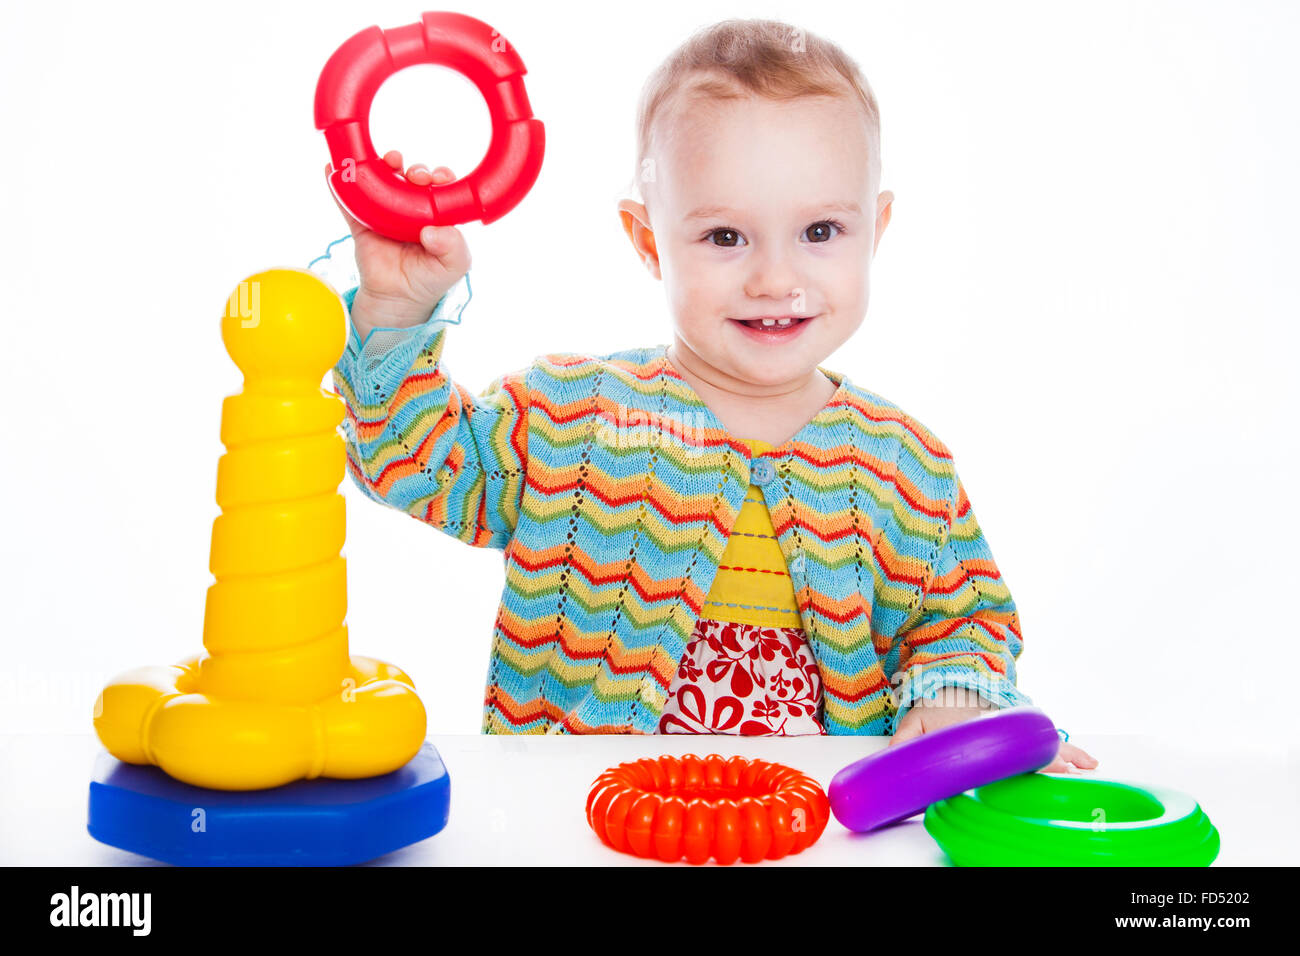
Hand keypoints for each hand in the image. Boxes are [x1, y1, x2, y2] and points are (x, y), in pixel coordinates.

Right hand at [324, 151, 471, 335]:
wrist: (398, 300)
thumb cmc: (430, 280)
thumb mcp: (454, 266)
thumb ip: (454, 247)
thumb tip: (432, 231)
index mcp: (435, 213)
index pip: (439, 186)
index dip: (439, 175)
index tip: (437, 178)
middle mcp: (410, 208)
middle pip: (411, 178)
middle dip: (414, 169)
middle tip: (415, 176)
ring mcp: (384, 212)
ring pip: (382, 182)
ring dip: (382, 165)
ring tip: (388, 160)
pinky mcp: (361, 223)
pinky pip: (348, 201)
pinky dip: (339, 185)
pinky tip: (332, 169)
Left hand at [888, 692, 1099, 773]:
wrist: (947, 683)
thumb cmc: (934, 707)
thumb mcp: (916, 720)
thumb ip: (906, 738)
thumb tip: (894, 755)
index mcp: (978, 728)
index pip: (1004, 745)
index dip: (1021, 754)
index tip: (1038, 761)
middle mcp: (1001, 728)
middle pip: (1030, 744)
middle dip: (1052, 755)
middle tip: (1074, 767)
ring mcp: (1012, 729)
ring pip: (1044, 742)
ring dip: (1066, 753)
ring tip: (1090, 765)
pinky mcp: (1018, 732)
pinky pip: (1045, 741)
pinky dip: (1065, 750)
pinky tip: (1086, 763)